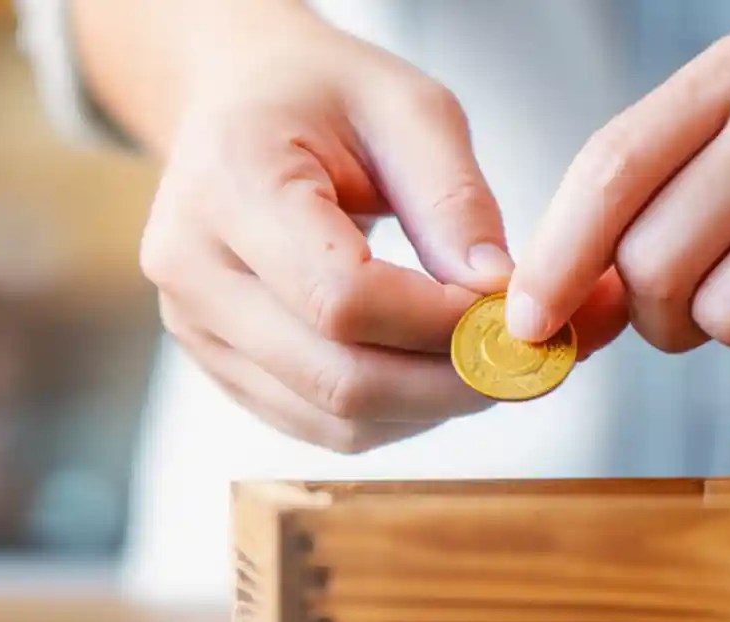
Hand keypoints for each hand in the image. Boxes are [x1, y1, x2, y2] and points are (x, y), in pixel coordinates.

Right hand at [140, 8, 618, 452]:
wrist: (230, 103)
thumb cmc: (315, 92)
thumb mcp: (403, 106)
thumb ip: (455, 200)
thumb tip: (502, 299)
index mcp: (230, 183)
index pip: (342, 299)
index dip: (443, 326)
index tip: (518, 315)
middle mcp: (193, 268)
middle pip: (336, 378)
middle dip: (453, 383)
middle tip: (536, 364)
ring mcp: (193, 325)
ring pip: (329, 419)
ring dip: (428, 407)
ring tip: (491, 362)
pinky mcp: (214, 360)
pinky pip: (312, 421)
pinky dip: (390, 413)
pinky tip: (433, 369)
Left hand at [508, 26, 729, 369]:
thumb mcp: (721, 134)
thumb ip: (635, 196)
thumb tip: (543, 305)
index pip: (609, 172)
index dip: (557, 259)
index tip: (527, 321)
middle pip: (652, 261)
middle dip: (653, 308)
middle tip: (688, 297)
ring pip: (719, 313)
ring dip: (725, 325)